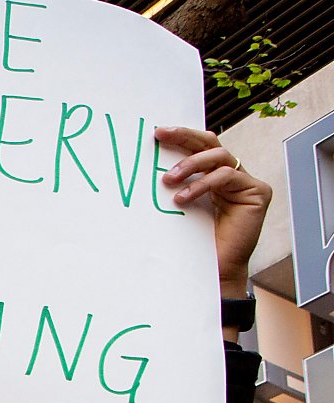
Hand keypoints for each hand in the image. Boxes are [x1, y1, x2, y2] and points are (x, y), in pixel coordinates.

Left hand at [155, 125, 271, 294]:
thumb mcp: (178, 205)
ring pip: (219, 157)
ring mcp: (246, 182)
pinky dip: (202, 184)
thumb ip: (173, 184)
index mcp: (213, 176)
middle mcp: (232, 175)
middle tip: (161, 135)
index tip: (157, 132)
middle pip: (211, 144)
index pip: (199, 147)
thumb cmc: (192, 242)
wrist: (212, 270)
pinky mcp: (257, 192)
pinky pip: (227, 177)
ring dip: (190, 165)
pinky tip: (183, 198)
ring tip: (168, 181)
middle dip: (185, 136)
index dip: (181, 136)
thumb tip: (145, 165)